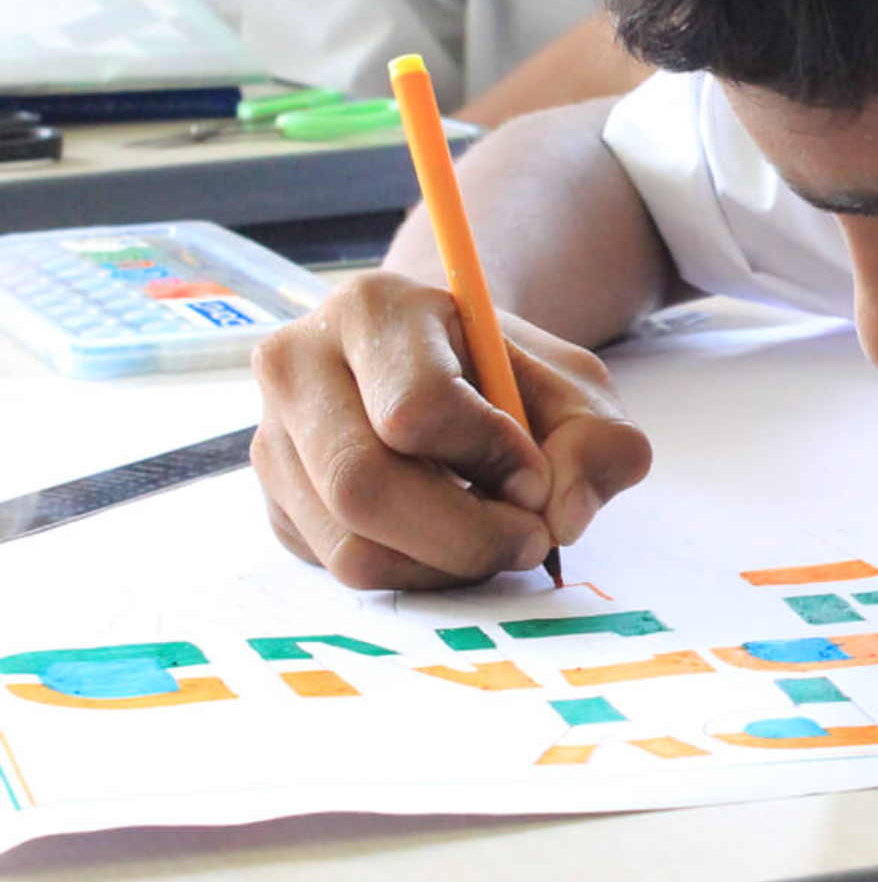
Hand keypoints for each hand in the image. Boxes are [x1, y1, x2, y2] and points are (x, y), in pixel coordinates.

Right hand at [249, 271, 652, 588]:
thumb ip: (599, 441)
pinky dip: (414, 573)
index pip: (416, 408)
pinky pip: (340, 569)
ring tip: (494, 535)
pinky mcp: (276, 504)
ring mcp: (274, 439)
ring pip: (350, 546)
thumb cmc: (505, 373)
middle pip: (364, 486)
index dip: (490, 456)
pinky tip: (448, 537)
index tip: (536, 476)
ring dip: (444, 564)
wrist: (440, 365)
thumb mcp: (575, 386)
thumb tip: (560, 516)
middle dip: (466, 535)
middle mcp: (298, 366)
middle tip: (530, 537)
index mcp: (373, 309)